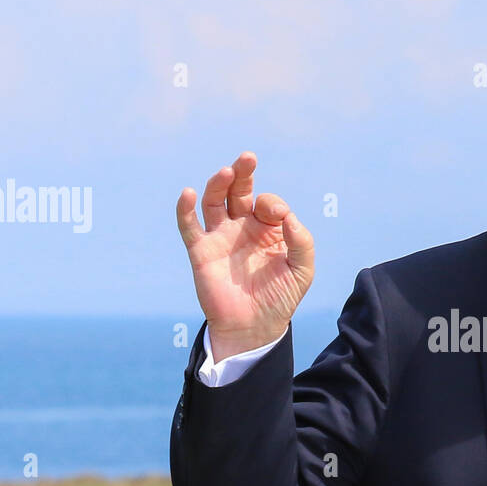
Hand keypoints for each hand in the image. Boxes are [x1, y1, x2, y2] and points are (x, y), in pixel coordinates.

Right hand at [176, 152, 314, 359]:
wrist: (254, 327)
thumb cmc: (279, 298)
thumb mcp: (302, 270)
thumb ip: (301, 242)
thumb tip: (288, 216)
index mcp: (268, 229)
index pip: (268, 203)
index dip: (273, 204)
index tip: (280, 217)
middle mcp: (242, 228)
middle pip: (239, 191)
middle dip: (243, 173)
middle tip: (247, 158)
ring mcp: (220, 237)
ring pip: (214, 201)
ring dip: (218, 183)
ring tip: (226, 172)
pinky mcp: (201, 251)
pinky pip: (189, 226)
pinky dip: (185, 209)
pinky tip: (187, 193)